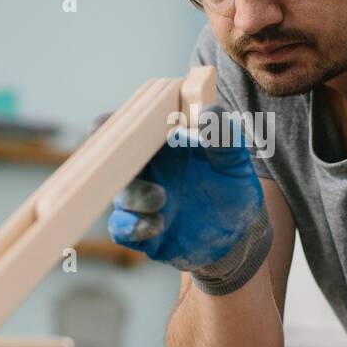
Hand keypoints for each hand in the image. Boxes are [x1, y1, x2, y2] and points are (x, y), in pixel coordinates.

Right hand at [108, 104, 263, 271]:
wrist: (237, 232)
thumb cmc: (231, 186)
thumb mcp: (236, 161)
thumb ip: (225, 137)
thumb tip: (208, 114)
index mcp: (158, 144)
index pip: (123, 127)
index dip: (108, 124)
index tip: (109, 124)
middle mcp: (143, 170)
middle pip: (110, 161)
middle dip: (114, 161)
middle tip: (133, 162)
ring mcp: (141, 201)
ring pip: (119, 194)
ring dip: (135, 195)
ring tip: (162, 197)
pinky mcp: (142, 231)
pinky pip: (121, 229)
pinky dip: (131, 227)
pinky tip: (155, 225)